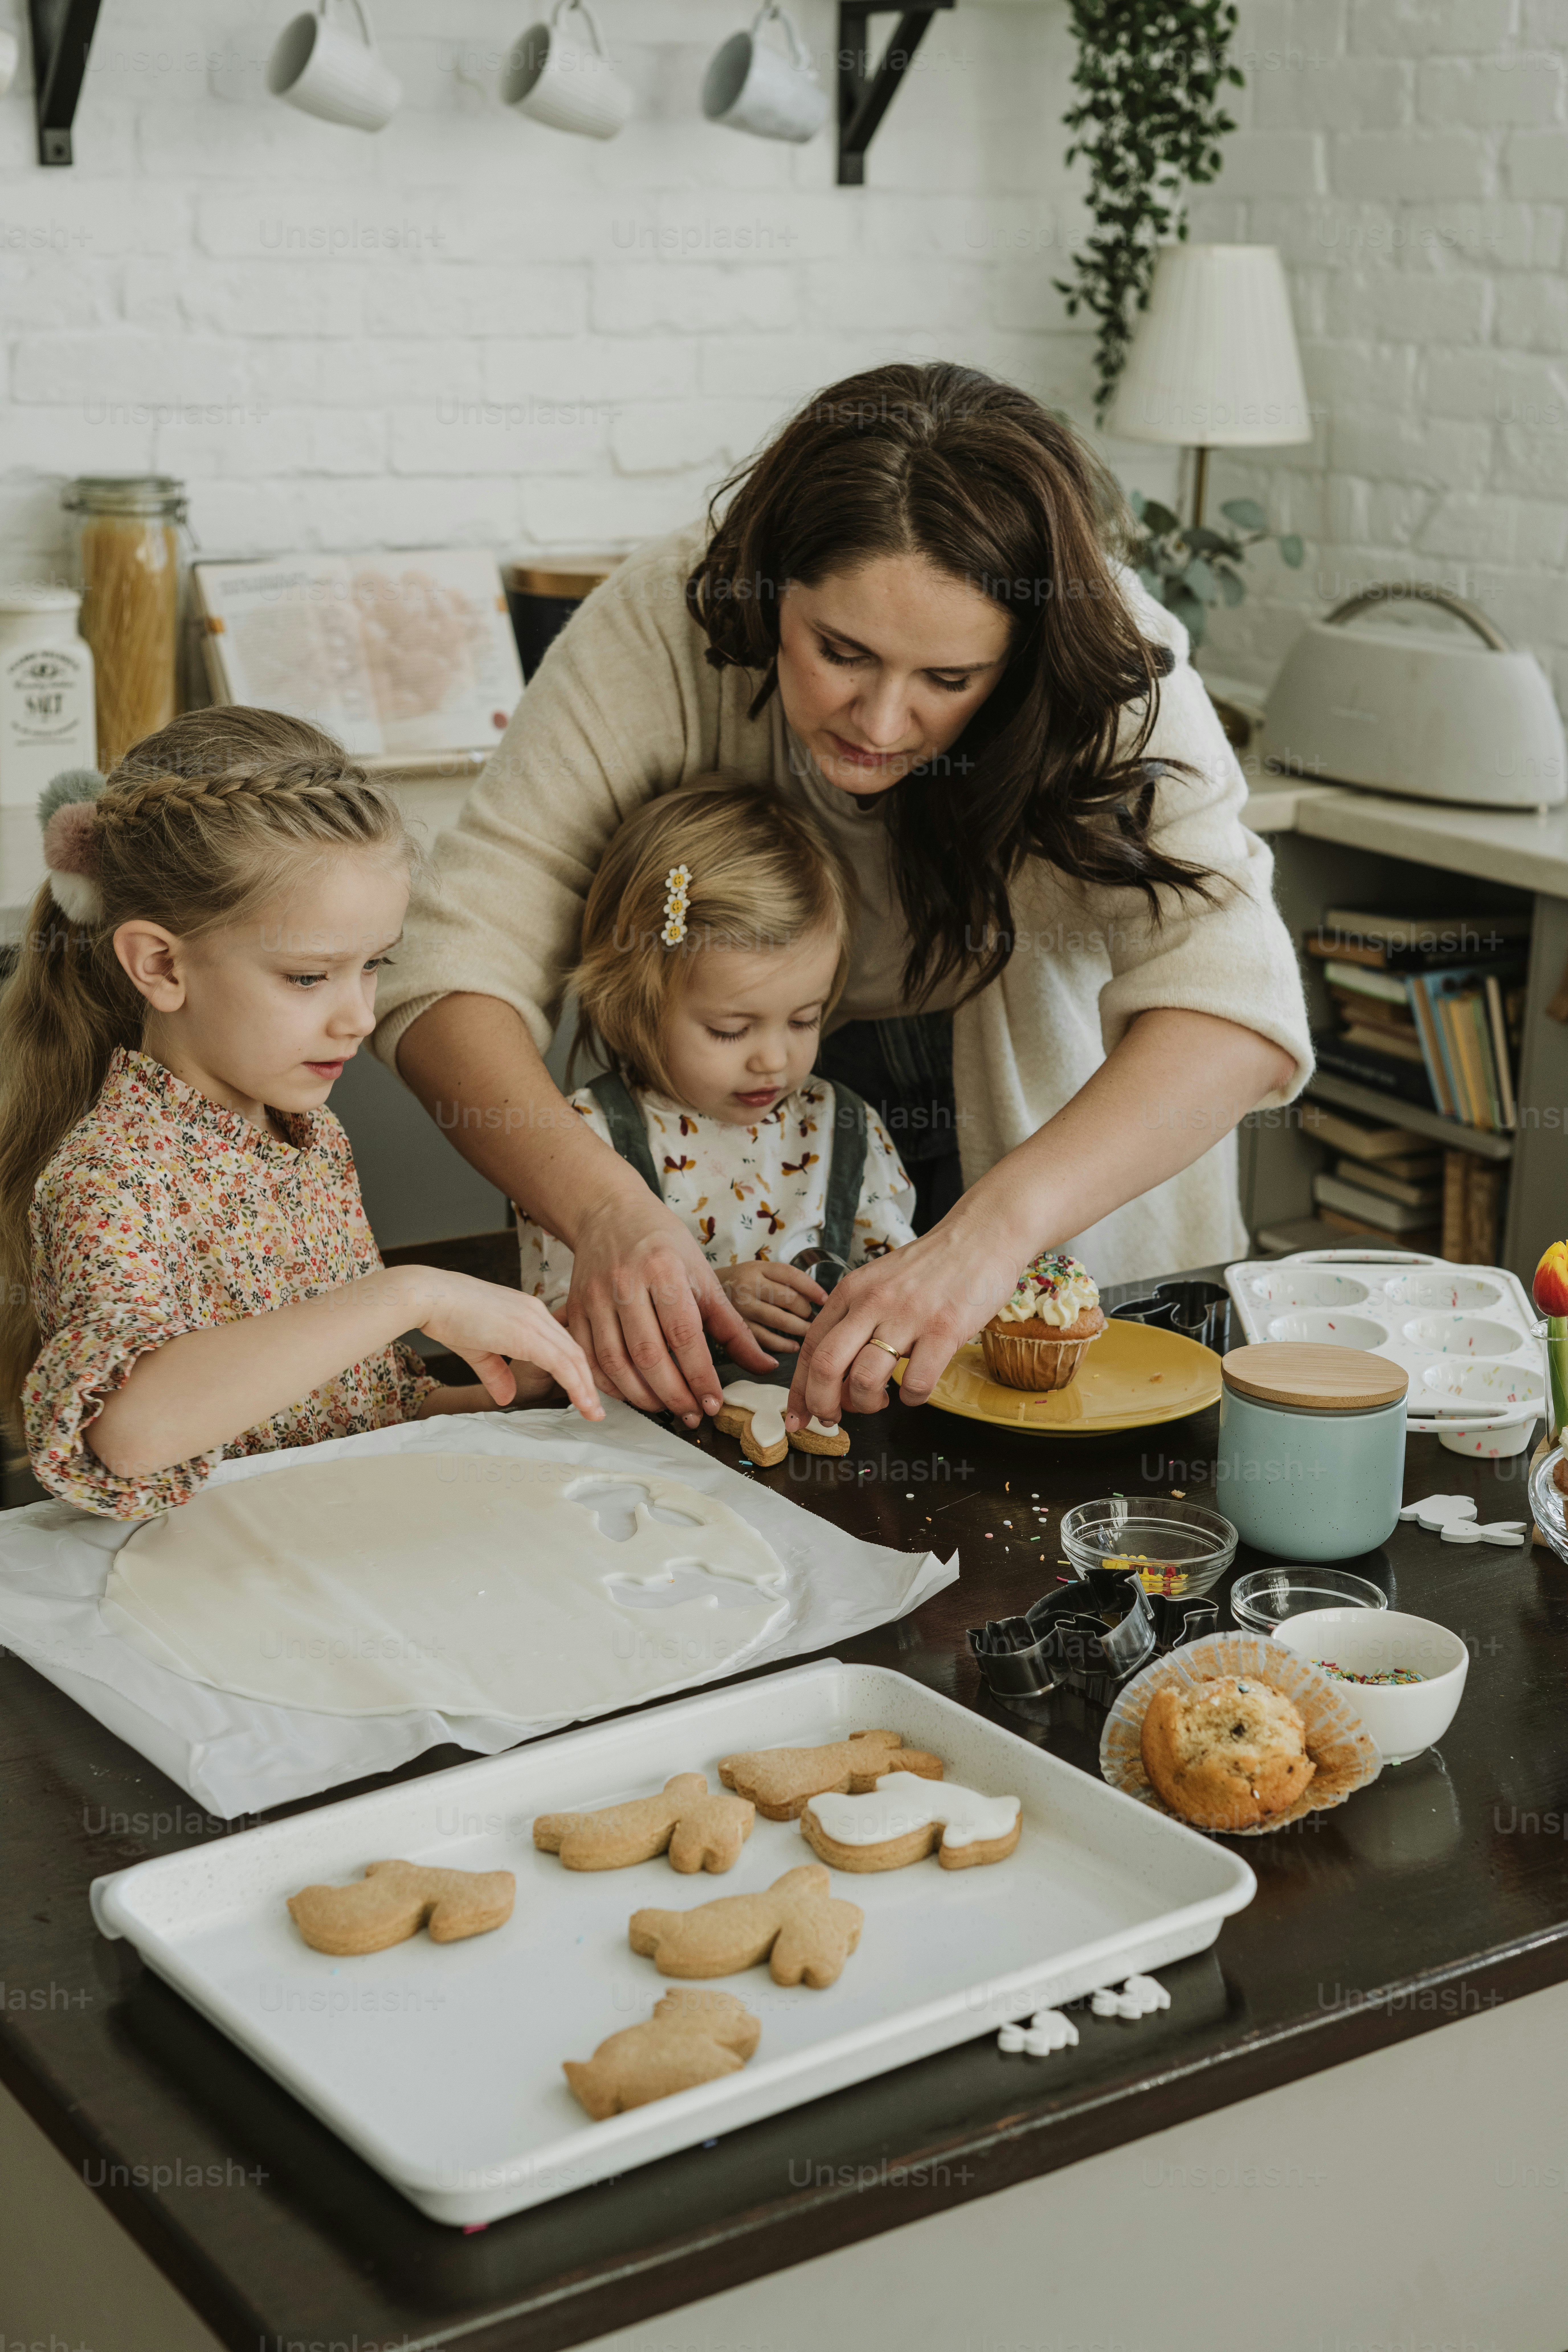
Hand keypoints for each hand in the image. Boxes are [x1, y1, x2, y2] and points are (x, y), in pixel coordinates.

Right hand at [409, 1270, 603, 1420]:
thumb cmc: (448, 1316)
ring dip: (587, 1387)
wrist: (430, 1297)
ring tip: (594, 1412)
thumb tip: (507, 1396)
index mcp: (529, 1312)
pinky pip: (560, 1361)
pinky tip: (582, 1401)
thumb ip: (496, 1372)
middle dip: (589, 1380)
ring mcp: (533, 1320)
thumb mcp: (478, 1349)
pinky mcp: (525, 1332)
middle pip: (575, 1350)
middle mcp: (537, 1312)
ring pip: (573, 1356)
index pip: (563, 1343)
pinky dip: (575, 1383)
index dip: (577, 1369)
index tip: (585, 1391)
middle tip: (596, 1408)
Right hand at [564, 1193, 773, 1425]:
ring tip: (668, 1409)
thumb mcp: (703, 1276)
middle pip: (648, 1355)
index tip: (714, 1403)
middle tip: (694, 1415)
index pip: (683, 1334)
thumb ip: (732, 1325)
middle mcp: (625, 1283)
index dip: (700, 1376)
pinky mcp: (574, 1310)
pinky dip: (610, 1386)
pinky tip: (633, 1395)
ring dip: (642, 1396)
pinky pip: (588, 1359)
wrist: (609, 1215)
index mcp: (664, 1270)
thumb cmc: (663, 1245)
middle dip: (674, 1395)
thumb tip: (765, 1366)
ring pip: (614, 1362)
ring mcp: (594, 1297)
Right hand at [714, 1260, 828, 1356]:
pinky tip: (794, 1346)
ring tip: (809, 1331)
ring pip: (781, 1321)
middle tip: (813, 1316)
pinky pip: (767, 1340)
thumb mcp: (760, 1270)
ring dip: (801, 1329)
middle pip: (789, 1299)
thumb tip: (818, 1297)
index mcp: (757, 1268)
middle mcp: (748, 1286)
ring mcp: (742, 1308)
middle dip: (806, 1311)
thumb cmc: (743, 1282)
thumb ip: (783, 1280)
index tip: (825, 1299)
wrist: (707, 1292)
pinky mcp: (738, 1328)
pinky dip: (784, 1345)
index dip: (812, 1288)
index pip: (791, 1275)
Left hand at [784, 1221, 1026, 1428]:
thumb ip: (855, 1320)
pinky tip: (915, 1390)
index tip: (798, 1414)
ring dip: (866, 1404)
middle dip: (822, 1404)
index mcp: (851, 1291)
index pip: (810, 1346)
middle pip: (825, 1365)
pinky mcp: (944, 1329)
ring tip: (879, 1400)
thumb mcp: (879, 1283)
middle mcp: (873, 1302)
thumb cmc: (930, 1268)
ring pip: (865, 1379)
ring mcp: (908, 1316)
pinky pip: (915, 1383)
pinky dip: (911, 1399)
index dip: (799, 1388)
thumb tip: (835, 1373)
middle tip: (833, 1419)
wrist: (980, 1236)